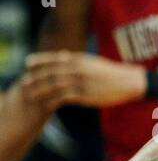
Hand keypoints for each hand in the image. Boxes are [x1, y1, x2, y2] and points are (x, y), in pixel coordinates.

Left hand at [22, 51, 146, 109]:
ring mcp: (81, 82)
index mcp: (79, 59)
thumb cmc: (114, 73)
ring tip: (31, 95)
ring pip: (53, 85)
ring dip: (40, 91)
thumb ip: (77, 59)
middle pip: (50, 72)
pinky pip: (63, 98)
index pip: (53, 58)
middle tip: (24, 82)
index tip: (28, 64)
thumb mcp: (94, 61)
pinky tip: (47, 105)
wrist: (131, 81)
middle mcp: (77, 69)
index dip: (38, 61)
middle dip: (35, 78)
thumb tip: (64, 56)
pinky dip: (52, 101)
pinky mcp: (85, 95)